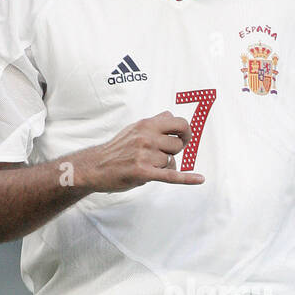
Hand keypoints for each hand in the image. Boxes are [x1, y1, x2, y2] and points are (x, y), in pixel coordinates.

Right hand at [76, 112, 204, 191]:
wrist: (95, 167)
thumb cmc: (117, 149)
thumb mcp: (134, 129)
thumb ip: (154, 123)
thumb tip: (171, 115)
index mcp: (146, 125)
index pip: (179, 123)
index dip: (185, 131)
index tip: (185, 138)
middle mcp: (146, 137)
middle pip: (177, 145)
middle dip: (172, 152)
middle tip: (159, 156)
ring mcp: (145, 155)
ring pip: (171, 161)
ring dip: (162, 166)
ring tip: (146, 166)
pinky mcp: (143, 172)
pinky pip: (171, 175)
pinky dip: (187, 178)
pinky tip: (199, 179)